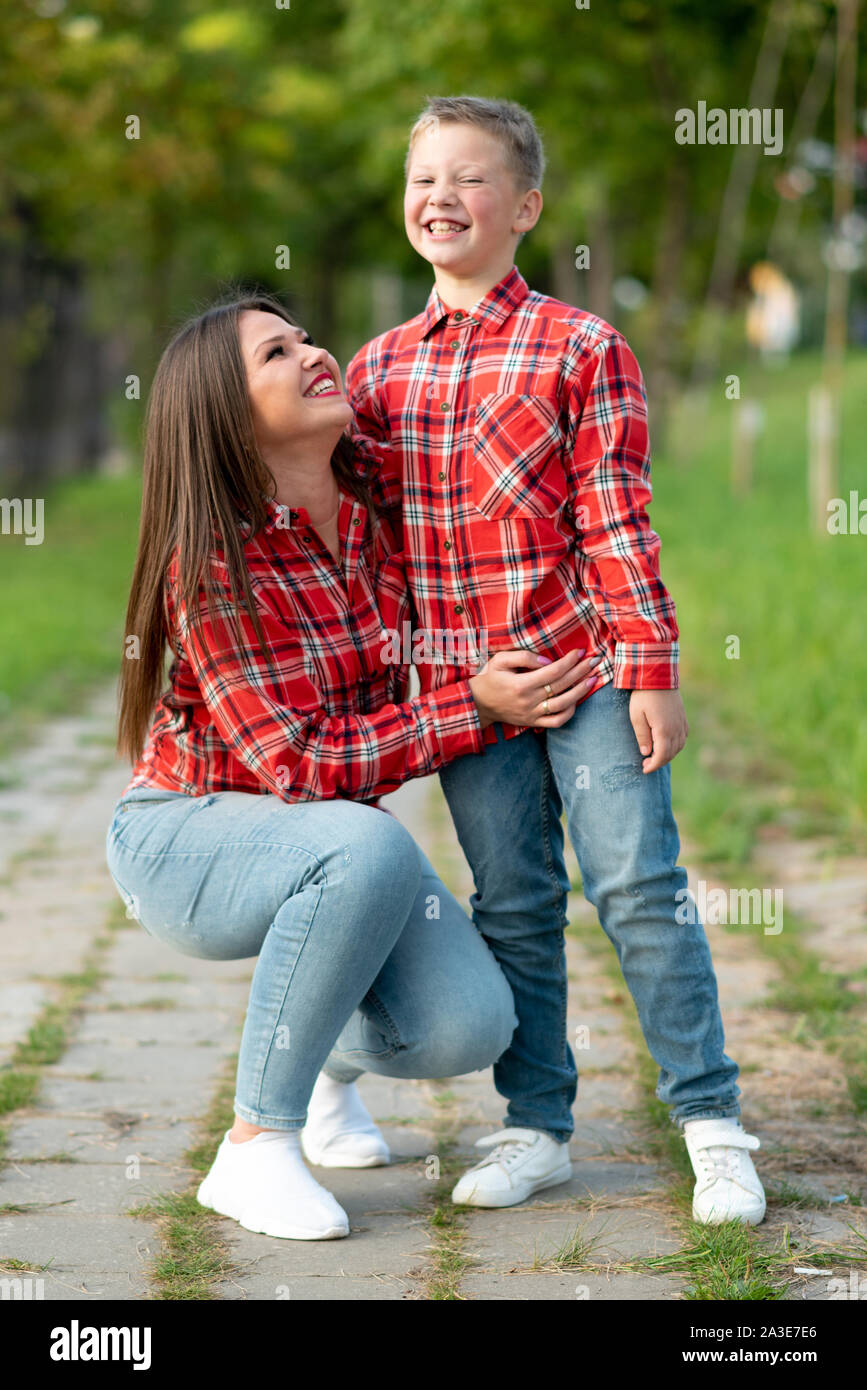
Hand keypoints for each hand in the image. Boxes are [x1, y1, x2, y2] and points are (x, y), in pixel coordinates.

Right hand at [469, 649, 603, 729]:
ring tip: (593, 679)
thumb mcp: (500, 661)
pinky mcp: (533, 723)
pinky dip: (570, 712)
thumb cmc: (490, 678)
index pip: (553, 671)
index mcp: (521, 684)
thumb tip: (548, 661)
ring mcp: (532, 714)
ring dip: (581, 691)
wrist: (478, 704)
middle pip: (562, 685)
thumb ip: (524, 657)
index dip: (569, 661)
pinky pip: (556, 722)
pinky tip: (577, 700)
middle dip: (581, 671)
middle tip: (595, 660)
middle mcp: (529, 701)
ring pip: (563, 705)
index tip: (581, 651)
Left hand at [629, 689, 687, 772]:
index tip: (644, 769)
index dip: (653, 765)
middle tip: (646, 763)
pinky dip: (676, 745)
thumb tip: (646, 753)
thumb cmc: (643, 696)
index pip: (662, 756)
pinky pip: (683, 736)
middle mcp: (676, 728)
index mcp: (664, 730)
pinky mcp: (682, 717)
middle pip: (671, 753)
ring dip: (668, 754)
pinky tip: (666, 743)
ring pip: (679, 746)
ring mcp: (681, 722)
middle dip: (659, 761)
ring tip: (655, 755)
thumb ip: (642, 736)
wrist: (657, 675)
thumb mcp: (636, 716)